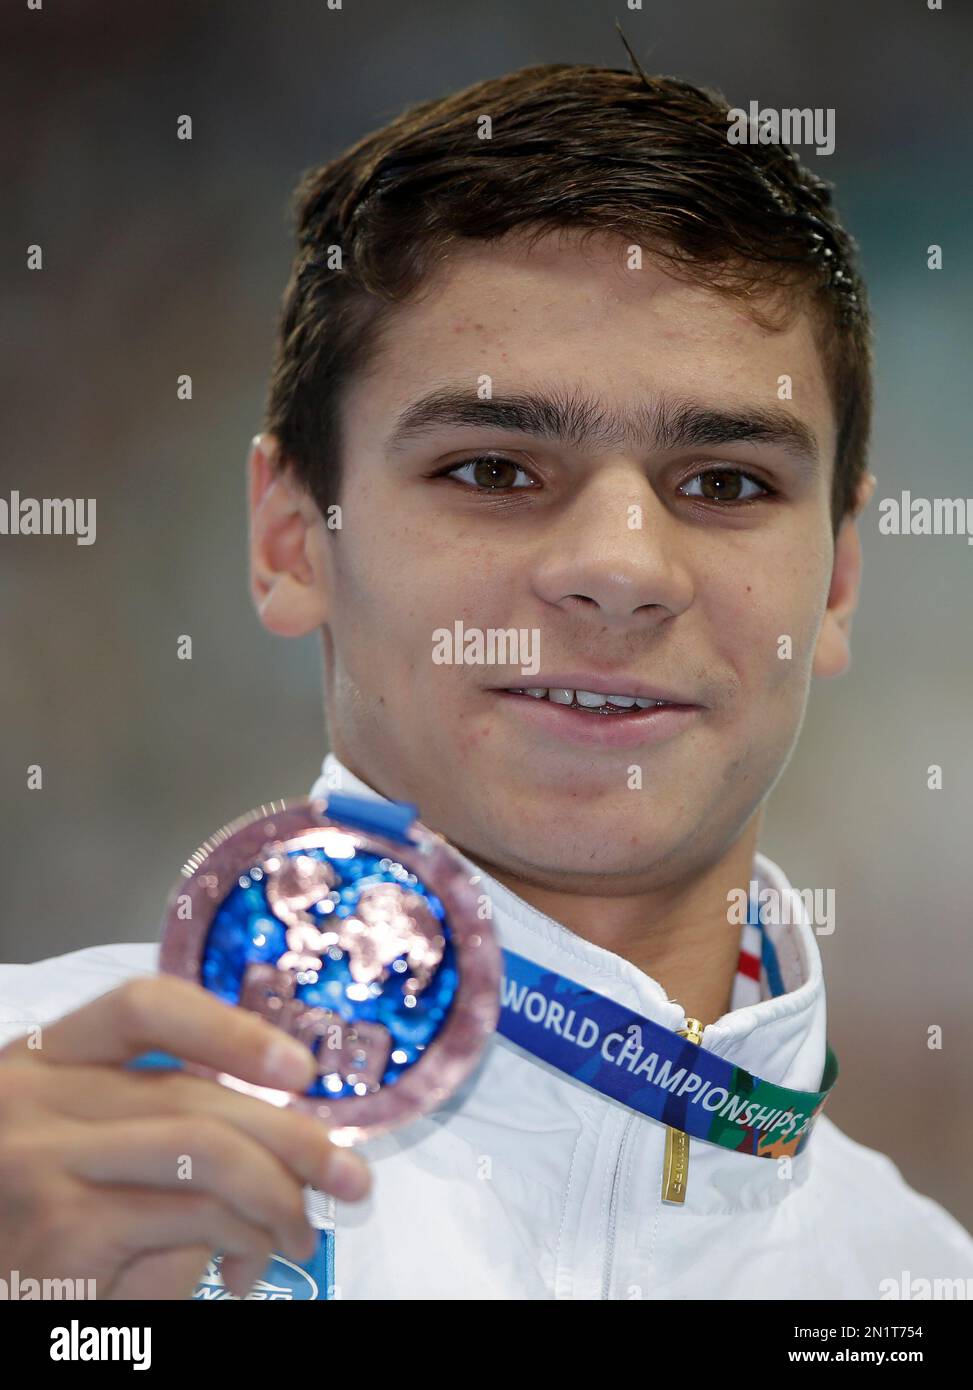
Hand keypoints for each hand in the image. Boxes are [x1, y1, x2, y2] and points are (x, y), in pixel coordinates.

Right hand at [0, 974, 370, 1298]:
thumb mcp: (65, 1140)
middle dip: (294, 1137)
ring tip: (301, 1235)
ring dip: (279, 1201)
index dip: (232, 1030)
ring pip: (210, 1158)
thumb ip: (144, 1113)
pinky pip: (192, 1226)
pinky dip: (237, 1246)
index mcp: (38, 1060)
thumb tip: (279, 1121)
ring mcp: (43, 1168)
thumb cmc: (28, 1218)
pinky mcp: (64, 1241)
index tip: (301, 1068)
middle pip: (196, 1095)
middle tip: (350, 1175)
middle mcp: (33, 1103)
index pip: (143, 1007)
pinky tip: (238, 1270)